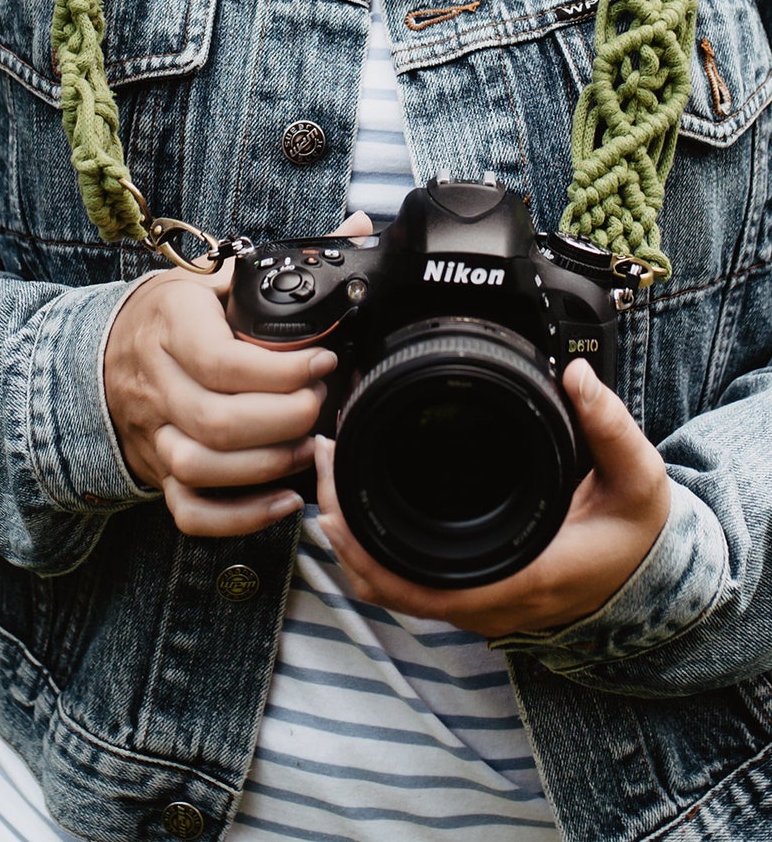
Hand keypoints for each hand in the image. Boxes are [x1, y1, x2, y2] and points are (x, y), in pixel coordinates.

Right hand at [104, 211, 371, 536]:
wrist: (105, 350)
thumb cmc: (176, 314)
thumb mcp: (217, 277)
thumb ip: (287, 261)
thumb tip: (358, 227)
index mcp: (173, 325)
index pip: (222, 361)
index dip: (282, 369)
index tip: (324, 359)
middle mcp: (158, 382)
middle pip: (217, 420)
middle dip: (284, 418)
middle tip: (321, 401)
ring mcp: (155, 432)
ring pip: (201, 466)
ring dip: (266, 464)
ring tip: (309, 445)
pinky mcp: (160, 472)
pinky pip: (190, 509)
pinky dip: (237, 516)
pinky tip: (283, 501)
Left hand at [316, 359, 670, 636]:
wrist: (653, 577)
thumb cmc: (636, 535)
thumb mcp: (638, 478)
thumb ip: (610, 425)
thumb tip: (577, 376)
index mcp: (518, 578)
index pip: (416, 584)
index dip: (363, 547)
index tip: (334, 490)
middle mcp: (488, 602)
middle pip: (385, 584)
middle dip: (343, 528)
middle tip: (322, 461)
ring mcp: (477, 602)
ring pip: (391, 586)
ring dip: (354, 538)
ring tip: (331, 474)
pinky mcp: (475, 591)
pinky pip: (409, 581)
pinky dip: (376, 549)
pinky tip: (365, 503)